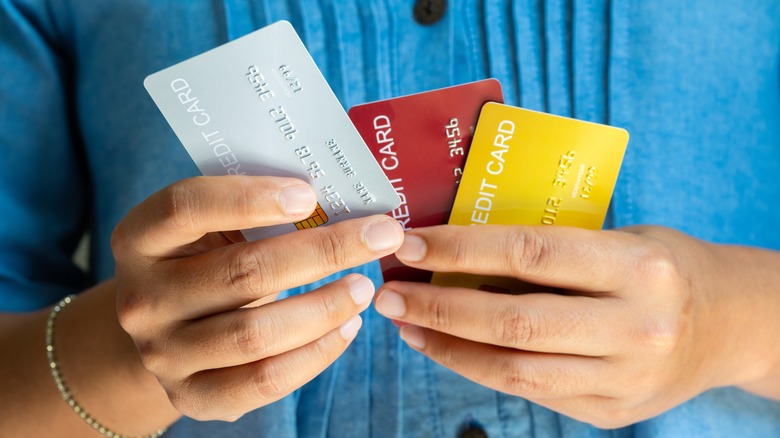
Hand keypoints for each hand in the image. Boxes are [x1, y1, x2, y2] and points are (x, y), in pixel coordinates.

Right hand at [112, 176, 402, 420]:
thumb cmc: (205, 262)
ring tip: (366, 286)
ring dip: (325, 307)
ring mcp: (163, 353)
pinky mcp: (193, 396)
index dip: (248, 197)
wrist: (167, 330)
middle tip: (381, 235)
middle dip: (323, 252)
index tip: (310, 194)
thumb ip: (254, 212)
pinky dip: (317, 354)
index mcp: (139, 238)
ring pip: (256, 333)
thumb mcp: (211, 229)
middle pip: (241, 272)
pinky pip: (264, 380)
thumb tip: (341, 200)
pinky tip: (348, 327)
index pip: (185, 207)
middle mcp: (143, 298)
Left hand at [374, 224, 779, 427]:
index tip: (411, 244)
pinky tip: (445, 348)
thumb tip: (459, 246)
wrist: (730, 325)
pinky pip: (528, 391)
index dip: (461, 249)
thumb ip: (552, 246)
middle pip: (513, 320)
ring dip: (446, 346)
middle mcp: (634, 328)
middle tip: (388, 293)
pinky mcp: (610, 412)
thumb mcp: (621, 238)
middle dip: (439, 306)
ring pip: (512, 368)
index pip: (530, 253)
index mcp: (637, 268)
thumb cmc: (664, 267)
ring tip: (403, 325)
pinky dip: (477, 369)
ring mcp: (623, 380)